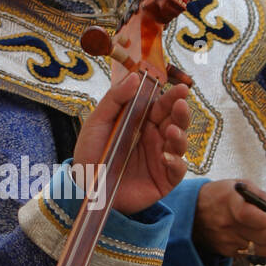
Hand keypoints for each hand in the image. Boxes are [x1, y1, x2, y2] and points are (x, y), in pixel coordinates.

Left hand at [71, 73, 190, 214]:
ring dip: (180, 135)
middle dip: (181, 112)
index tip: (181, 88)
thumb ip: (115, 99)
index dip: (172, 96)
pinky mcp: (163, 179)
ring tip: (172, 131)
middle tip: (181, 104)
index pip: (162, 105)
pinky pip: (177, 170)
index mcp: (143, 122)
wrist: (85, 188)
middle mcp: (155, 138)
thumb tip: (135, 77)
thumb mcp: (97, 122)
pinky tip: (166, 158)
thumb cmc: (91, 153)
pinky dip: (176, 163)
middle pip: (176, 121)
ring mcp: (161, 158)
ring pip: (180, 143)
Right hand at [193, 179, 265, 257]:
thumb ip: (262, 196)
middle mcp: (228, 224)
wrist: (192, 211)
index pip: (252, 217)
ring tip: (264, 231)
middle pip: (264, 238)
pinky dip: (255, 246)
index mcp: (230, 202)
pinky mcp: (226, 251)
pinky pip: (251, 253)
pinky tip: (250, 236)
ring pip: (261, 248)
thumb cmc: (219, 195)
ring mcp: (227, 240)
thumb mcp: (239, 186)